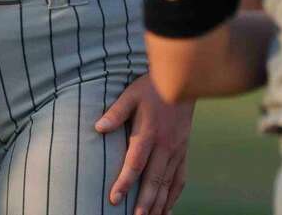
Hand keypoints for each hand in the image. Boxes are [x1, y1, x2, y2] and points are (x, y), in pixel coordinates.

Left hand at [96, 73, 193, 214]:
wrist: (182, 80)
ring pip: (167, 184)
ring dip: (159, 205)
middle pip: (154, 180)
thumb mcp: (131, 94)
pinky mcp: (184, 151)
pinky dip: (174, 196)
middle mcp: (165, 145)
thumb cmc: (152, 87)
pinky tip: (167, 210)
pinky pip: (180, 179)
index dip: (124, 182)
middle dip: (144, 204)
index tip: (114, 199)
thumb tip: (98, 127)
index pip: (135, 163)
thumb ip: (116, 112)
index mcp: (149, 132)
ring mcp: (177, 150)